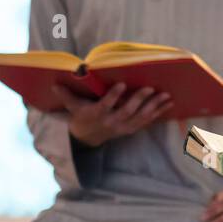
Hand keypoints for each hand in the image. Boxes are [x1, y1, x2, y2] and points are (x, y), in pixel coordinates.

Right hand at [51, 81, 172, 147]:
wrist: (87, 138)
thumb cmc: (81, 116)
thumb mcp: (72, 107)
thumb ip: (66, 95)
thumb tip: (54, 83)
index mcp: (96, 114)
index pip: (105, 105)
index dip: (113, 96)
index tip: (121, 85)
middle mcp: (111, 122)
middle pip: (127, 111)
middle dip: (139, 100)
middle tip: (150, 88)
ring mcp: (123, 127)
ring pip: (140, 117)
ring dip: (154, 106)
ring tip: (166, 95)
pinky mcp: (131, 129)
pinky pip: (146, 121)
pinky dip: (158, 112)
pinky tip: (168, 104)